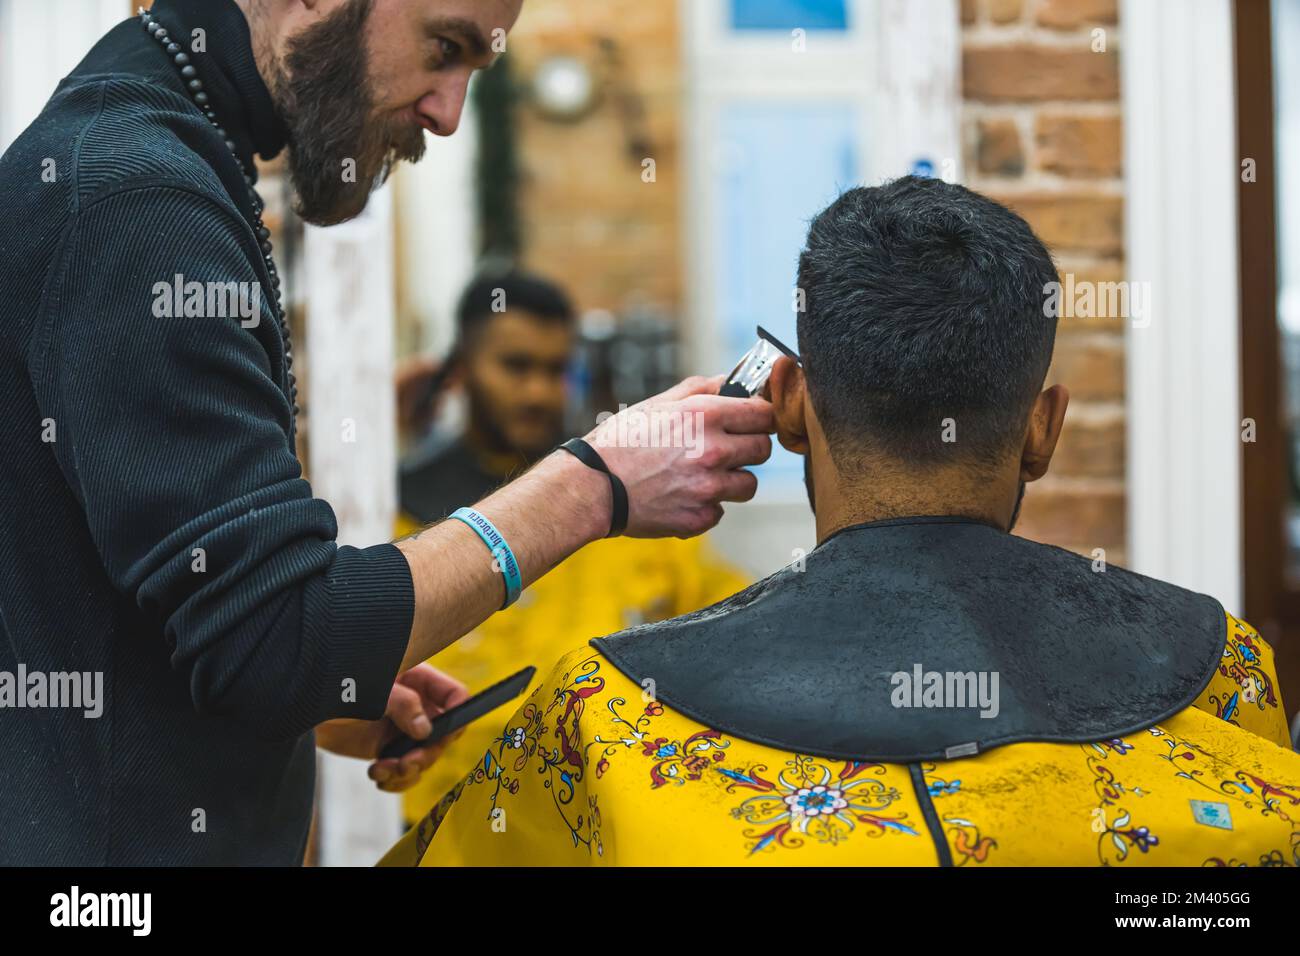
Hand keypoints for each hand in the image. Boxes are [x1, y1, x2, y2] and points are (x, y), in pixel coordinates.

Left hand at [314, 664, 470, 791]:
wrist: (300, 708)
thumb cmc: (336, 685)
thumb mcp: (371, 691)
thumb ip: (402, 704)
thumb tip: (427, 729)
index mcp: (419, 680)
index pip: (454, 695)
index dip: (458, 714)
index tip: (440, 736)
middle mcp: (416, 705)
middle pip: (443, 734)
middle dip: (425, 754)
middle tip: (404, 764)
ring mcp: (402, 728)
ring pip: (425, 757)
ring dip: (408, 771)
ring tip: (381, 771)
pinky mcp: (387, 748)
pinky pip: (405, 771)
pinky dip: (396, 780)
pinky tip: (377, 776)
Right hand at [586, 375, 773, 537]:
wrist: (593, 487)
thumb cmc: (620, 442)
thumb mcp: (658, 403)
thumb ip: (701, 389)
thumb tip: (731, 382)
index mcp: (705, 416)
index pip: (764, 414)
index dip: (761, 418)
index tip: (753, 423)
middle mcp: (713, 451)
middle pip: (764, 449)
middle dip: (749, 449)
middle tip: (726, 450)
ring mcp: (709, 487)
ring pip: (748, 484)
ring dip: (732, 480)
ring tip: (701, 476)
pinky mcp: (700, 517)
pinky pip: (720, 511)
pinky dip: (706, 506)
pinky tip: (681, 496)